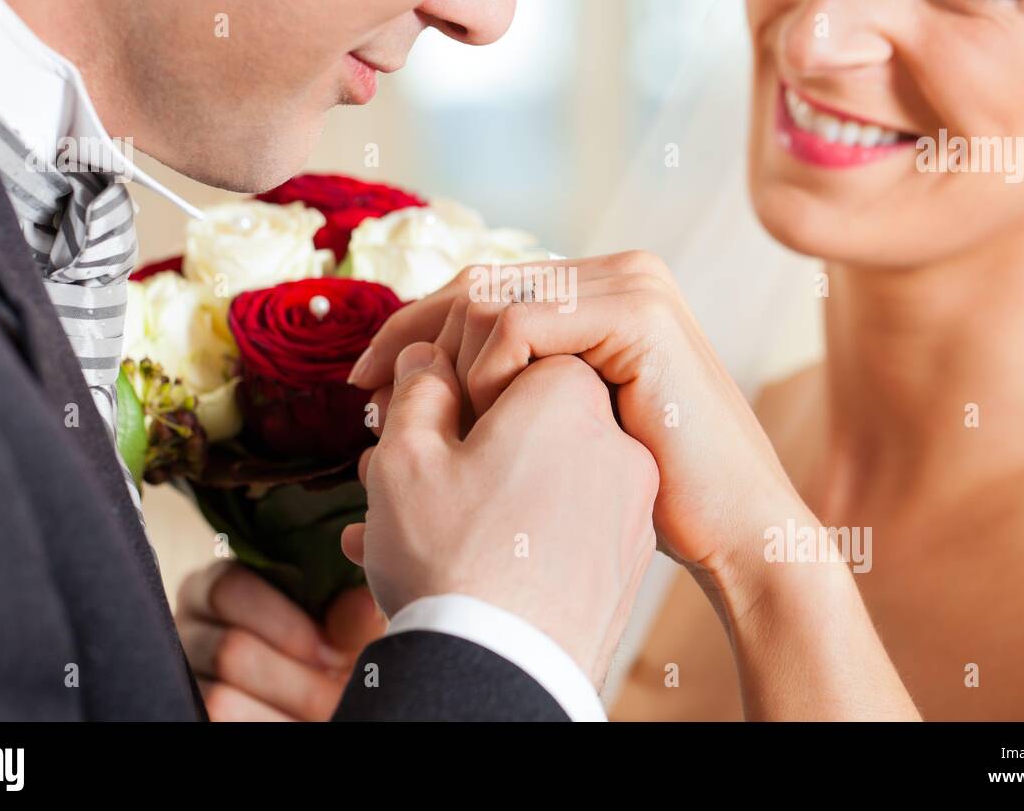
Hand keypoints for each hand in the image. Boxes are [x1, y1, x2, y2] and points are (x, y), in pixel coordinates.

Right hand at [176, 561, 385, 720]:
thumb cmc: (332, 656)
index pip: (229, 588)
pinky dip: (264, 726)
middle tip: (337, 692)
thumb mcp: (346, 633)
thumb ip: (351, 618)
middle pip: (228, 648)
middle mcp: (191, 627)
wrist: (320, 701)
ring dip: (282, 711)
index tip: (329, 653)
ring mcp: (184, 675)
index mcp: (221, 587)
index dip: (283, 624)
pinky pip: (213, 722)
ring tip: (326, 712)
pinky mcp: (190, 710)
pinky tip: (294, 724)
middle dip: (294, 678)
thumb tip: (362, 604)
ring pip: (218, 697)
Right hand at [343, 342, 658, 685]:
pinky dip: (512, 528)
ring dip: (475, 486)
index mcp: (567, 392)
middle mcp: (614, 439)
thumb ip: (417, 388)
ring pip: (537, 472)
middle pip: (522, 413)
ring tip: (409, 523)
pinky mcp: (626, 560)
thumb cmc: (450, 558)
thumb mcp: (406, 455)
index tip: (405, 411)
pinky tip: (455, 560)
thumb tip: (427, 356)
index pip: (508, 345)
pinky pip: (561, 522)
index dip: (448, 376)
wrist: (504, 677)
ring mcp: (628, 503)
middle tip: (395, 464)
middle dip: (455, 435)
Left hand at [349, 252, 806, 590]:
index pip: (481, 284)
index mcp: (603, 288)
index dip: (413, 327)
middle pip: (475, 282)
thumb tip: (411, 383)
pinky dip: (486, 372)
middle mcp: (620, 270)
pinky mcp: (637, 314)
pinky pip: (518, 323)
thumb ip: (514, 384)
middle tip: (368, 402)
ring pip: (487, 298)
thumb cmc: (646, 493)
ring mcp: (633, 285)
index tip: (363, 384)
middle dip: (411, 341)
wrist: (733, 529)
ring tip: (447, 430)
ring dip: (452, 366)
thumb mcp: (564, 423)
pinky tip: (488, 423)